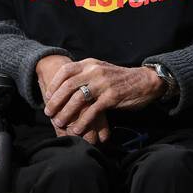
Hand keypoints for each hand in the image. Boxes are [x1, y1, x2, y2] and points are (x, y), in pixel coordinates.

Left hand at [42, 58, 165, 137]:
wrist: (145, 81)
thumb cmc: (120, 79)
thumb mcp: (101, 70)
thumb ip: (85, 75)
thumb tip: (66, 86)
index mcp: (90, 64)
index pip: (65, 71)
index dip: (54, 84)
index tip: (47, 96)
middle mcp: (95, 71)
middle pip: (68, 86)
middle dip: (55, 101)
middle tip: (48, 112)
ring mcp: (103, 84)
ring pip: (78, 99)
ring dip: (66, 113)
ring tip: (59, 123)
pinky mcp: (112, 97)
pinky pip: (92, 111)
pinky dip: (82, 121)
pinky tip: (77, 129)